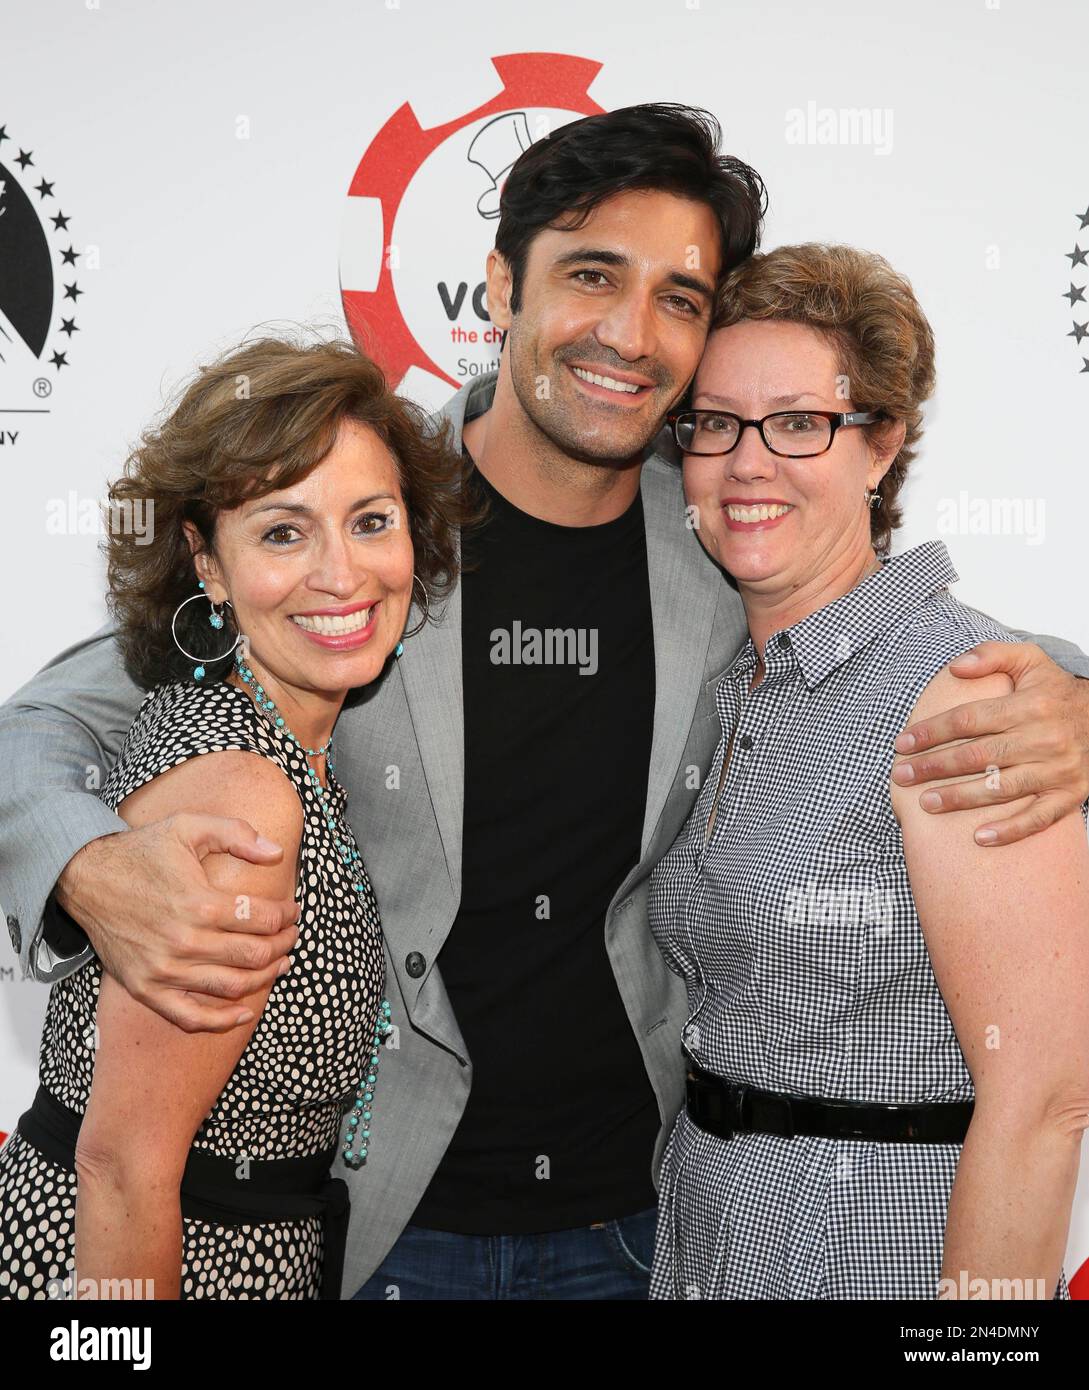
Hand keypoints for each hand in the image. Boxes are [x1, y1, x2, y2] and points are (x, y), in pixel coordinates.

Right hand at [56, 813, 300, 1032]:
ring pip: (233, 987)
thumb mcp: (188, 826)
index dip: (285, 916)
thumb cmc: (141, 851)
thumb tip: (276, 852)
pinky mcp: (146, 989)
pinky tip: (243, 1013)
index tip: (291, 911)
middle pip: (254, 955)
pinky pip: (191, 1017)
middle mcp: (184, 942)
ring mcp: (164, 970)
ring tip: (279, 963)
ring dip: (265, 978)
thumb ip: (236, 833)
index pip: (262, 919)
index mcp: (200, 904)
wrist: (86, 877)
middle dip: (282, 945)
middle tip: (290, 936)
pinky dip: (222, 1020)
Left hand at [891, 641, 1088, 845]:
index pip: (968, 719)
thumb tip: (954, 667)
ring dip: (959, 799)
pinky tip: (979, 838)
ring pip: (1000, 789)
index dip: (931, 731)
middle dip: (934, 767)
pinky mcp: (1070, 794)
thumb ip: (991, 655)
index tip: (902, 743)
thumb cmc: (1057, 692)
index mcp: (1028, 706)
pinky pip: (1038, 818)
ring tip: (925, 803)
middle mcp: (1043, 738)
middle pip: (977, 756)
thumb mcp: (1030, 661)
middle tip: (901, 775)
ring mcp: (1057, 770)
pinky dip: (1010, 831)